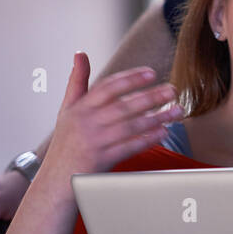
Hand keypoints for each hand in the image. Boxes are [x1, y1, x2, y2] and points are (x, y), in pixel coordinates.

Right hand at [42, 53, 180, 176]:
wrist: (55, 180)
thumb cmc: (66, 141)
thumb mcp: (67, 109)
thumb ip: (77, 82)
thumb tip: (80, 53)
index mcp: (79, 108)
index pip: (108, 87)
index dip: (130, 78)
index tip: (152, 73)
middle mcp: (86, 123)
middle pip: (123, 106)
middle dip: (150, 97)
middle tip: (173, 90)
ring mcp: (94, 142)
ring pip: (130, 126)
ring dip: (157, 118)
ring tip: (177, 110)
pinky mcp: (102, 160)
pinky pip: (129, 147)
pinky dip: (147, 139)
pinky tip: (164, 132)